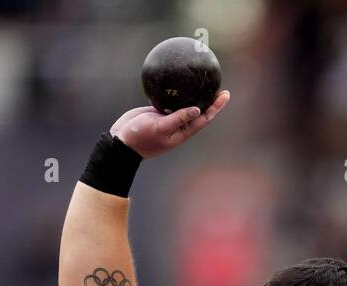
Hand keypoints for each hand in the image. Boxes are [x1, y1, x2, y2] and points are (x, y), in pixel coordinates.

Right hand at [109, 89, 230, 159]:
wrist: (122, 141)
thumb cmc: (141, 137)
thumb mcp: (161, 127)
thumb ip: (178, 118)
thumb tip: (197, 110)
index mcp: (182, 131)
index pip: (204, 117)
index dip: (215, 107)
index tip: (224, 95)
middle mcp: (179, 125)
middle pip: (199, 111)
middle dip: (210, 100)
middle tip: (220, 87)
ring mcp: (168, 118)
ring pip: (186, 105)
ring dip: (195, 96)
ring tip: (203, 84)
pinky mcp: (158, 112)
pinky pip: (171, 101)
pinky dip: (177, 93)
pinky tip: (180, 83)